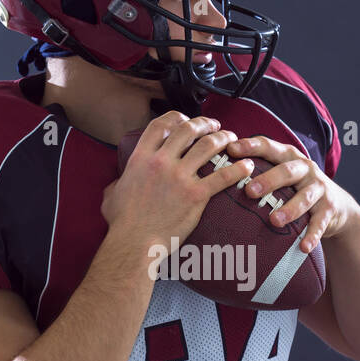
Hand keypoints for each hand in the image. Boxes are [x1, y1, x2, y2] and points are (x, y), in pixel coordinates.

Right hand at [101, 110, 253, 246]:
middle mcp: (161, 162)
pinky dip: (238, 169)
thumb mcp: (112, 195)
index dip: (176, 117)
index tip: (186, 119)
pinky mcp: (196, 195)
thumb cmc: (123, 224)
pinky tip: (246, 166)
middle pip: (188, 130)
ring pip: (208, 146)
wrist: (135, 243)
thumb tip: (118, 182)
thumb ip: (119, 182)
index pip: (161, 125)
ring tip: (232, 139)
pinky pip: (223, 176)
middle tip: (215, 126)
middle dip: (205, 124)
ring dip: (223, 138)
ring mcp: (180, 177)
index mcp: (141, 159)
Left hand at [224, 134, 350, 252]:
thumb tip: (214, 171)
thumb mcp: (278, 173)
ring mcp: (319, 187)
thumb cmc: (295, 188)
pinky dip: (312, 235)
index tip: (231, 150)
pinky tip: (303, 247)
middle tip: (249, 191)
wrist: (335, 204)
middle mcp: (305, 168)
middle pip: (287, 171)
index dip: (251, 147)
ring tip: (274, 220)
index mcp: (287, 156)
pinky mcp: (329, 208)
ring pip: (305, 196)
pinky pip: (320, 222)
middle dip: (268, 180)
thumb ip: (255, 170)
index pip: (268, 146)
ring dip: (291, 208)